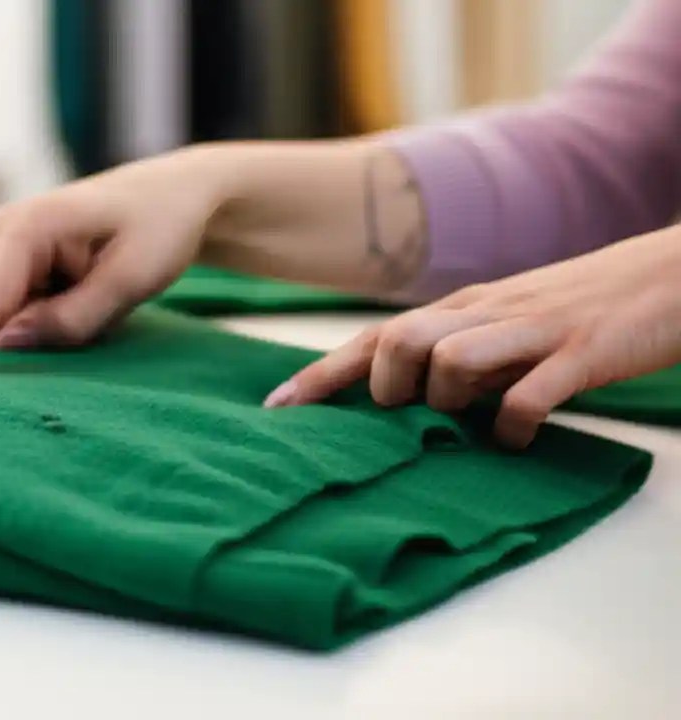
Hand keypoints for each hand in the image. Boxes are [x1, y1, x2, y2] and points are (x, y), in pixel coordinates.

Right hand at [0, 149, 226, 373]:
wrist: (175, 195)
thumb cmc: (160, 229)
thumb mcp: (131, 279)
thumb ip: (69, 318)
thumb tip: (2, 343)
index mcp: (29, 229)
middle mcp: (3, 232)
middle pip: (0, 317)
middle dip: (46, 328)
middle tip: (107, 295)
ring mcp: (3, 245)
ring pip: (12, 318)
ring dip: (56, 319)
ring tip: (101, 283)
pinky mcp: (12, 261)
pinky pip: (22, 310)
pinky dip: (55, 310)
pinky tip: (87, 281)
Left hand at [271, 225, 680, 447]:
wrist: (671, 272)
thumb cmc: (578, 306)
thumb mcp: (505, 322)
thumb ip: (456, 350)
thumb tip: (407, 397)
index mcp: (462, 307)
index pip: (373, 337)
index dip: (322, 374)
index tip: (276, 410)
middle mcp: (486, 312)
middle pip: (397, 341)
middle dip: (383, 388)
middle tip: (407, 415)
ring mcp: (533, 330)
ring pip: (449, 361)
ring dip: (444, 404)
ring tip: (466, 424)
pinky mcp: (581, 353)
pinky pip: (527, 397)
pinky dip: (511, 429)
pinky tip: (516, 442)